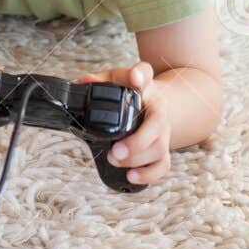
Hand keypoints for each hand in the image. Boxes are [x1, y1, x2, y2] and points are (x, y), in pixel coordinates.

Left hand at [78, 61, 171, 184]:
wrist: (151, 102)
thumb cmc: (127, 91)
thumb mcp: (112, 80)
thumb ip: (98, 80)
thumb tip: (84, 82)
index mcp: (143, 84)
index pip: (145, 72)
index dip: (140, 74)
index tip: (134, 78)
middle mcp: (157, 105)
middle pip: (158, 122)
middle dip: (138, 141)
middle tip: (115, 150)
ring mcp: (163, 129)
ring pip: (160, 147)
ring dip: (137, 158)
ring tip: (114, 160)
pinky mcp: (162, 147)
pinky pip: (164, 164)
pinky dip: (149, 173)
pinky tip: (131, 176)